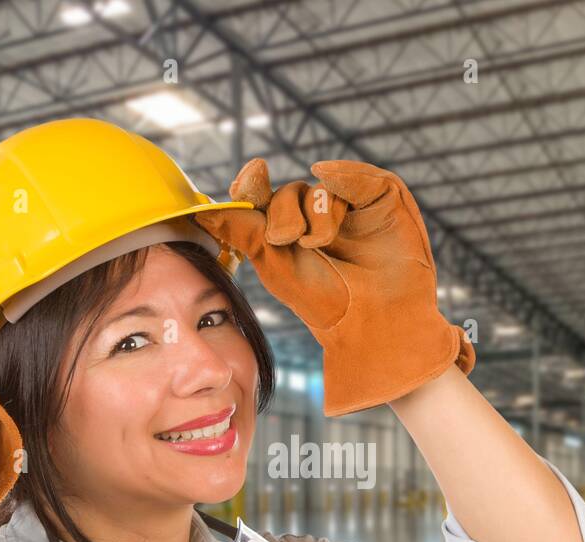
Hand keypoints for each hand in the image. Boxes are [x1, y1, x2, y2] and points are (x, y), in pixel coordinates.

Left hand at [195, 158, 474, 416]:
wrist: (373, 322)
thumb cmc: (323, 302)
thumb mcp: (273, 264)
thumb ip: (240, 229)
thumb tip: (201, 206)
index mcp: (288, 234)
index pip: (264, 199)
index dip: (252, 187)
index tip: (250, 180)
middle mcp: (318, 218)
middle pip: (288, 192)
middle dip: (283, 212)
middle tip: (286, 238)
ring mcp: (351, 208)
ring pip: (320, 188)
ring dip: (316, 214)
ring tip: (320, 244)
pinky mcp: (382, 200)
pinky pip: (358, 176)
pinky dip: (345, 176)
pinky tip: (329, 179)